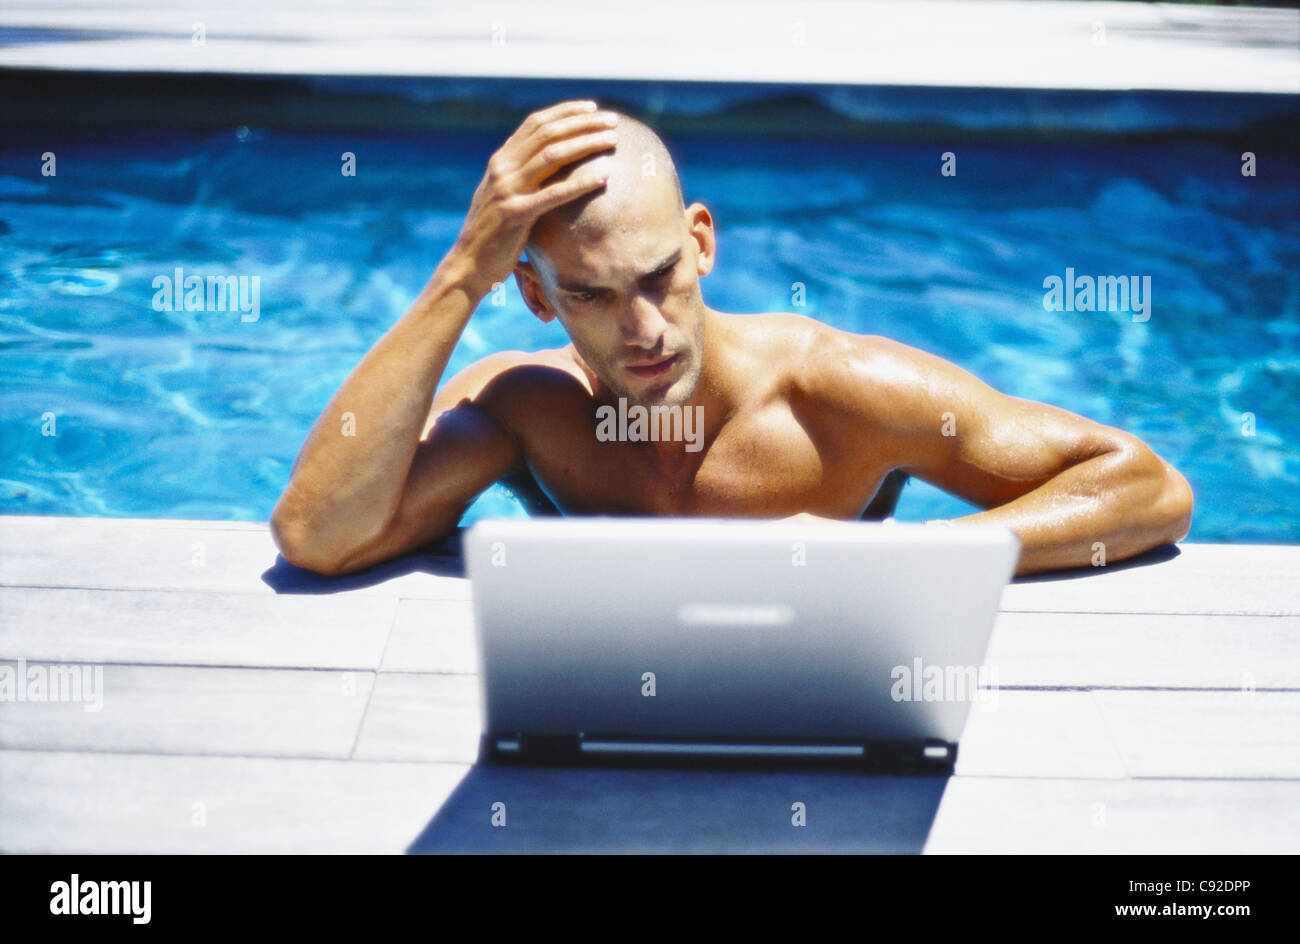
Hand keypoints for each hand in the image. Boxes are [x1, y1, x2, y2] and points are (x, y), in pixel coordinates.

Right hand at [449, 100, 617, 297]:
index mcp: (500, 161)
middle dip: (583, 123)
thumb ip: (520, 177)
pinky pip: (554, 194)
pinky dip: (580, 183)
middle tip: (612, 120)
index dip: (565, 112)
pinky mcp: (516, 214)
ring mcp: (508, 189)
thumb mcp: (502, 196)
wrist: (467, 263)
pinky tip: (603, 178)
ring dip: (586, 143)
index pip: (535, 123)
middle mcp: (502, 168)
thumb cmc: (492, 234)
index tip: (592, 108)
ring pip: (553, 155)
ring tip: (613, 139)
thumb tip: (549, 167)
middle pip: (548, 133)